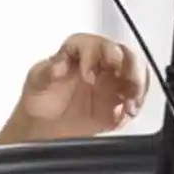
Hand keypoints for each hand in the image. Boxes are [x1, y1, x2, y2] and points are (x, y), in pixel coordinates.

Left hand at [18, 33, 149, 139]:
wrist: (41, 129)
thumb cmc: (38, 100)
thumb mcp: (35, 83)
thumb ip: (47, 72)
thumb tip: (58, 65)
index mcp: (77, 53)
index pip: (92, 44)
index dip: (94, 55)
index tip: (88, 75)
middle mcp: (98, 64)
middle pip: (123, 55)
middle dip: (129, 67)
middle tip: (125, 82)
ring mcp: (110, 84)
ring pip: (135, 75)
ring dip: (137, 87)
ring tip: (129, 102)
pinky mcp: (116, 105)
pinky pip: (134, 100)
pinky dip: (135, 105)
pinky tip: (127, 113)